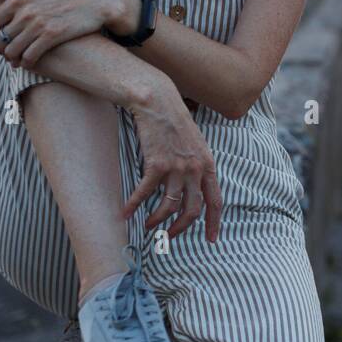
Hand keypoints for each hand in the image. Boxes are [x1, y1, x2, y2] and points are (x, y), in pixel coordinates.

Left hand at [0, 0, 131, 68]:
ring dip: (12, 59)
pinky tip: (28, 62)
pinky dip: (26, 63)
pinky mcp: (53, 35)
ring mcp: (39, 24)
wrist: (94, 1)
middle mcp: (25, 11)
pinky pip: (30, 56)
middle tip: (5, 53)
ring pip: (12, 51)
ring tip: (16, 60)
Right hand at [123, 80, 222, 242]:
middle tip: (168, 237)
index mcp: (207, 165)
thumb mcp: (195, 146)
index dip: (213, 223)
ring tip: (148, 226)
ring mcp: (177, 167)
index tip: (210, 240)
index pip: (215, 200)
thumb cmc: (174, 124)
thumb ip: (196, 168)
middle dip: (180, 228)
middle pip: (193, 210)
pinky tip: (125, 213)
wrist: (159, 102)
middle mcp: (196, 168)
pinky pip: (145, 193)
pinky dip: (134, 205)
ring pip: (169, 206)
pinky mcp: (156, 164)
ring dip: (157, 220)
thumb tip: (191, 192)